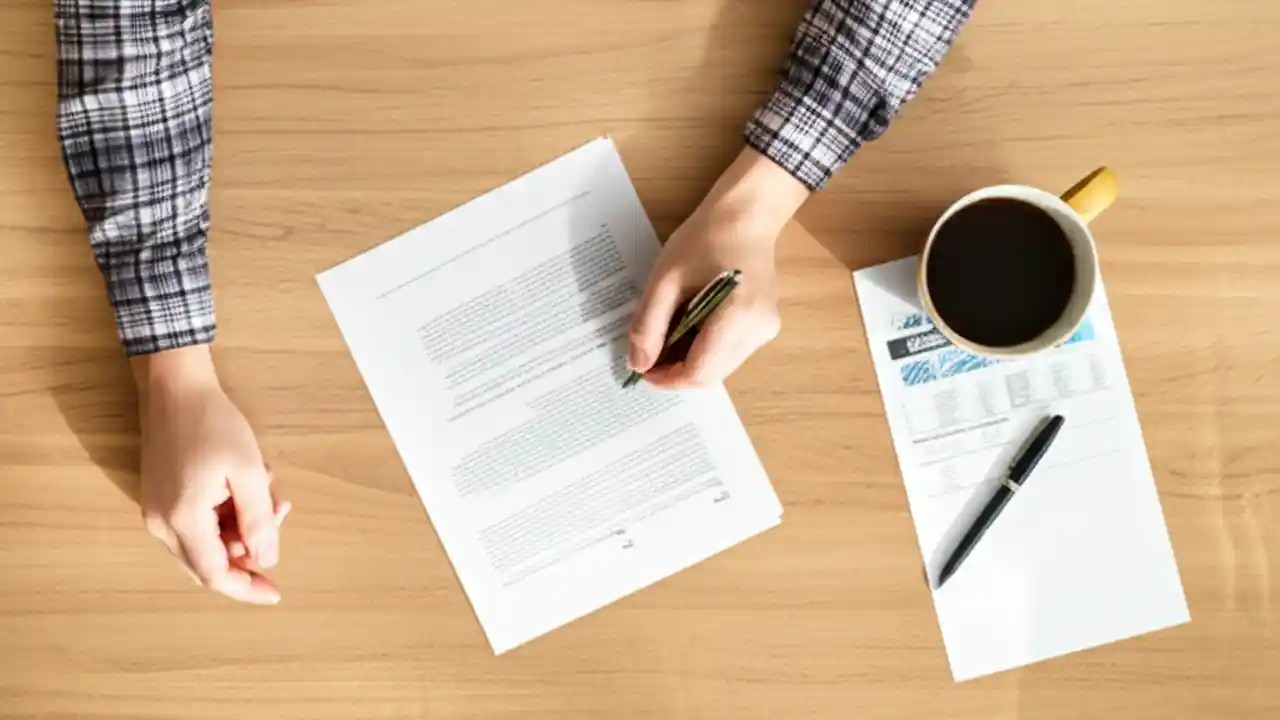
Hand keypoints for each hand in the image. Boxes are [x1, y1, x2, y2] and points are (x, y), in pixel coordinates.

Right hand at [133, 345, 288, 604]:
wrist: (176, 387)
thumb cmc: (215, 424)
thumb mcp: (250, 472)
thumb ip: (259, 520)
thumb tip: (266, 560)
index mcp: (182, 520)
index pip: (214, 575)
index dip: (246, 588)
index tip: (276, 593)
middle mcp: (161, 524)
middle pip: (209, 563)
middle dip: (249, 550)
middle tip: (278, 514)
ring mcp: (156, 512)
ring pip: (205, 543)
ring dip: (241, 527)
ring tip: (270, 491)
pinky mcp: (159, 499)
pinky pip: (196, 524)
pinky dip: (225, 515)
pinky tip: (248, 486)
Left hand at [628, 147, 809, 387]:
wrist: (745, 215)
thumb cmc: (705, 238)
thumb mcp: (666, 279)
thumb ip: (649, 325)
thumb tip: (638, 365)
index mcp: (738, 317)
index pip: (700, 371)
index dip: (667, 378)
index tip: (642, 368)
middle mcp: (758, 331)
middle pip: (710, 375)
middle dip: (676, 372)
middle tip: (649, 353)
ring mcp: (765, 331)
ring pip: (719, 368)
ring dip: (689, 361)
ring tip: (667, 335)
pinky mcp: (764, 327)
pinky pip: (728, 353)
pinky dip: (704, 350)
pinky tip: (688, 327)